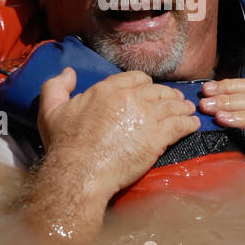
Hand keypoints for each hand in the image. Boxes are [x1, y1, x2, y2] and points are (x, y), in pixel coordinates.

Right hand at [33, 66, 199, 203]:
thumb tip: (69, 72)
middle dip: (168, 94)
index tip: (149, 91)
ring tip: (188, 111)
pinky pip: (180, 125)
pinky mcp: (158, 137)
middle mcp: (131, 98)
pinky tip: (193, 125)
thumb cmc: (64, 144)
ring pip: (173, 105)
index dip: (145, 84)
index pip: (136, 77)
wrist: (80, 172)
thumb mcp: (50, 110)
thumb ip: (56, 86)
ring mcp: (147, 117)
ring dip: (182, 107)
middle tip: (175, 100)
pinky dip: (189, 124)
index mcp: (108, 89)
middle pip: (158, 90)